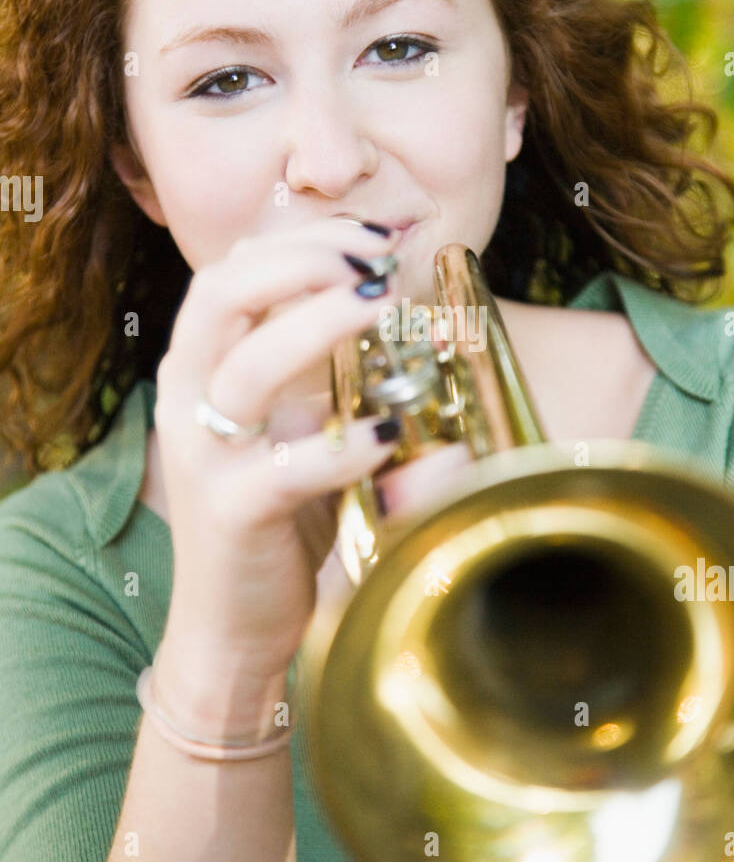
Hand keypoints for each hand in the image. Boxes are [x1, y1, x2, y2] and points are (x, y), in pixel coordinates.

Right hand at [151, 218, 403, 683]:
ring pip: (247, 366)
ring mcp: (205, 456)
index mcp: (203, 366)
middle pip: (222, 291)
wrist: (230, 626)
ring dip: (318, 323)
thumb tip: (416, 324)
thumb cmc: (275, 517)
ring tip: (383, 304)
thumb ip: (338, 378)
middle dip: (302, 259)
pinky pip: (283, 469)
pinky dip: (340, 446)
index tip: (374, 235)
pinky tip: (388, 435)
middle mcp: (190, 398)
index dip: (304, 239)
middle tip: (375, 261)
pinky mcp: (231, 515)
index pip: (235, 269)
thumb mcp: (304, 429)